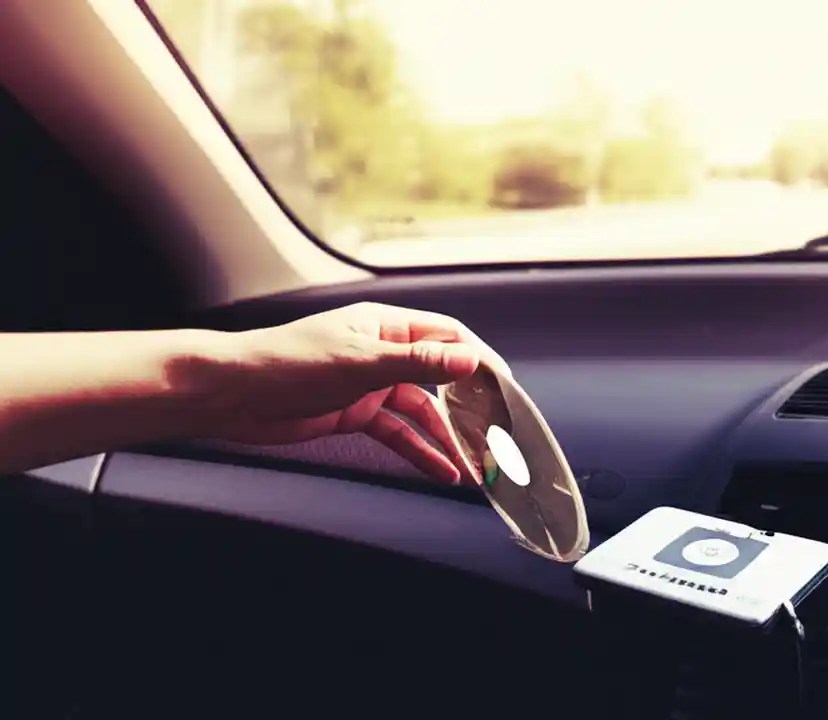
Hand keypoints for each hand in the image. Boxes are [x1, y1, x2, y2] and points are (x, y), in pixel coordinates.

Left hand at [196, 302, 508, 483]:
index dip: (479, 359)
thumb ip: (419, 363)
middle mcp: (383, 352)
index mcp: (386, 325)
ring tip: (476, 465)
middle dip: (469, 405)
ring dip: (447, 436)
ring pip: (422, 411)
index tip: (505, 388)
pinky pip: (398, 433)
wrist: (231, 393)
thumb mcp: (361, 362)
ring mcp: (370, 384)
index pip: (448, 336)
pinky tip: (442, 471)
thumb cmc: (287, 364)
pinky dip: (420, 451)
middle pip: (440, 377)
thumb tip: (471, 359)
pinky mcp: (355, 413)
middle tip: (498, 432)